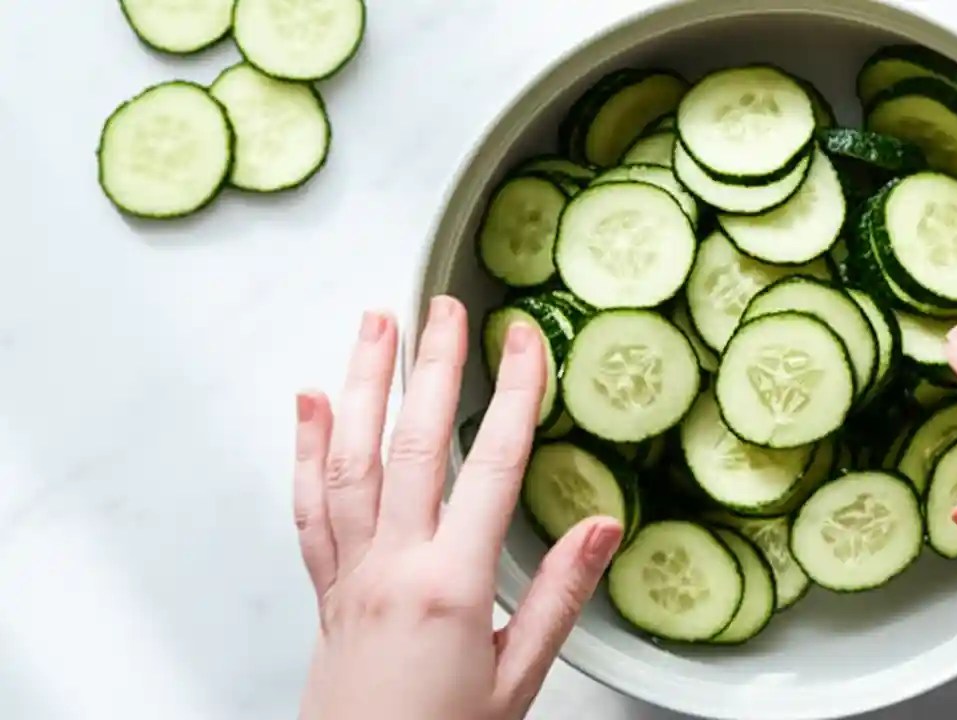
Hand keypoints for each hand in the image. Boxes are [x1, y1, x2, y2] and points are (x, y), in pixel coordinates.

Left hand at [291, 298, 623, 719]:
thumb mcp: (520, 677)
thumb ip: (560, 596)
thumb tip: (603, 527)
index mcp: (453, 585)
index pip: (494, 467)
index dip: (514, 396)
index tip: (523, 343)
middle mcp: (394, 565)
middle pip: (416, 444)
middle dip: (432, 366)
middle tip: (445, 307)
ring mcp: (351, 569)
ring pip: (353, 459)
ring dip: (362, 383)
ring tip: (374, 324)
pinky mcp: (326, 584)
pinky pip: (309, 505)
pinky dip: (307, 448)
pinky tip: (310, 403)